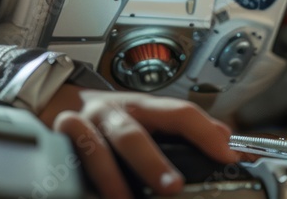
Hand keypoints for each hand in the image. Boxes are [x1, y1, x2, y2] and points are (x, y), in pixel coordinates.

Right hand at [39, 84, 237, 198]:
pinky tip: (89, 194)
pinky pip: (69, 155)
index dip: (205, 133)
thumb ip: (186, 128)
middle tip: (173, 186)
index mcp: (145, 107)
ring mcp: (87, 123)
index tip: (228, 155)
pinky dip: (78, 175)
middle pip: (134, 134)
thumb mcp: (150, 115)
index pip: (181, 113)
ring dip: (112, 177)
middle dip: (153, 162)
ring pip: (97, 147)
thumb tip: (228, 139)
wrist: (58, 98)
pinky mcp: (60, 135)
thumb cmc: (113, 115)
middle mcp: (116, 112)